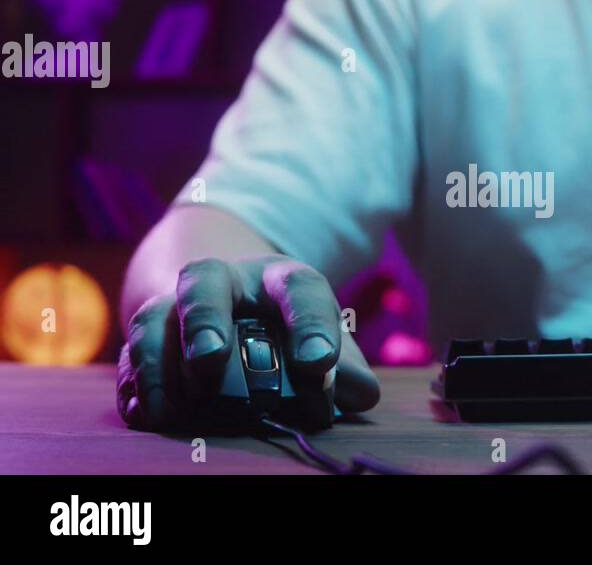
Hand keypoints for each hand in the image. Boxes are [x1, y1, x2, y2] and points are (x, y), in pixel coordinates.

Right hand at [116, 255, 379, 430]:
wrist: (230, 301)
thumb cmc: (287, 328)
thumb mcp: (322, 337)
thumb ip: (345, 366)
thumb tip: (361, 392)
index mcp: (279, 280)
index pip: (299, 289)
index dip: (310, 323)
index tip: (319, 363)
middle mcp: (224, 283)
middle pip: (206, 281)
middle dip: (205, 320)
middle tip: (211, 360)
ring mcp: (178, 308)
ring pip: (155, 317)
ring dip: (158, 361)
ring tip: (172, 407)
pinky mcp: (148, 340)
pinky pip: (130, 355)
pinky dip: (135, 386)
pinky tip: (146, 412)